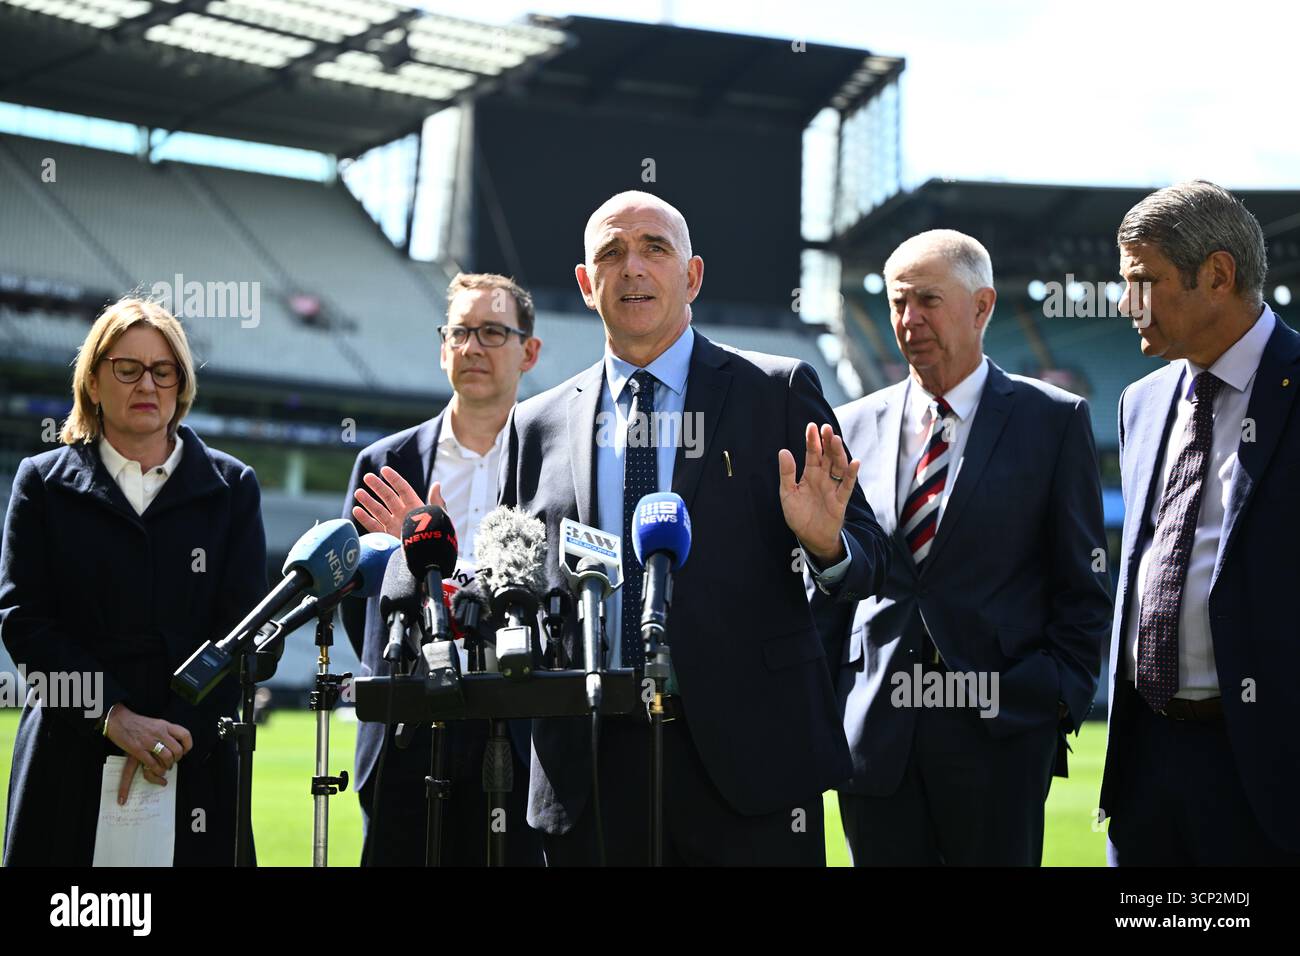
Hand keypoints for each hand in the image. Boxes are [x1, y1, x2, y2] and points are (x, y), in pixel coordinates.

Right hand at [105, 704, 191, 803]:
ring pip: (167, 757)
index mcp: (164, 725)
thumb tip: (176, 743)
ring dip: (168, 765)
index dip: (187, 745)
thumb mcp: (156, 723)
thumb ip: (166, 731)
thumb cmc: (137, 723)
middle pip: (177, 749)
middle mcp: (159, 733)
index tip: (185, 751)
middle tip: (173, 761)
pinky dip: (157, 770)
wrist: (118, 720)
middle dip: (177, 759)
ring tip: (166, 767)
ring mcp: (148, 741)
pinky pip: (152, 763)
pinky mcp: (138, 750)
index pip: (184, 734)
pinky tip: (158, 771)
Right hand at [352, 465, 446, 538]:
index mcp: (415, 506)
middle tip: (367, 477)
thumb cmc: (438, 537)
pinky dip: (365, 519)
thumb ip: (436, 502)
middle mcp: (403, 514)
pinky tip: (357, 510)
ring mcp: (394, 525)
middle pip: (388, 497)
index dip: (394, 479)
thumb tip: (437, 484)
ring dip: (368, 501)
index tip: (384, 470)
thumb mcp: (439, 518)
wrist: (430, 560)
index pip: (403, 489)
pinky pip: (374, 526)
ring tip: (358, 492)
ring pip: (378, 510)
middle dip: (378, 487)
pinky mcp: (388, 537)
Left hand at [778, 423, 859, 566]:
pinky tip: (855, 463)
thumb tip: (783, 451)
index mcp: (810, 474)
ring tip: (836, 440)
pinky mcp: (840, 500)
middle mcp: (823, 478)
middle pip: (827, 456)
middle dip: (827, 442)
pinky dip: (851, 474)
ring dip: (838, 453)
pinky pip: (847, 485)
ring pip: (838, 466)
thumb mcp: (787, 493)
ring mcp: (833, 487)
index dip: (812, 440)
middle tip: (826, 428)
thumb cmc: (799, 515)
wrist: (810, 537)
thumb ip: (787, 473)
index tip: (812, 426)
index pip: (813, 453)